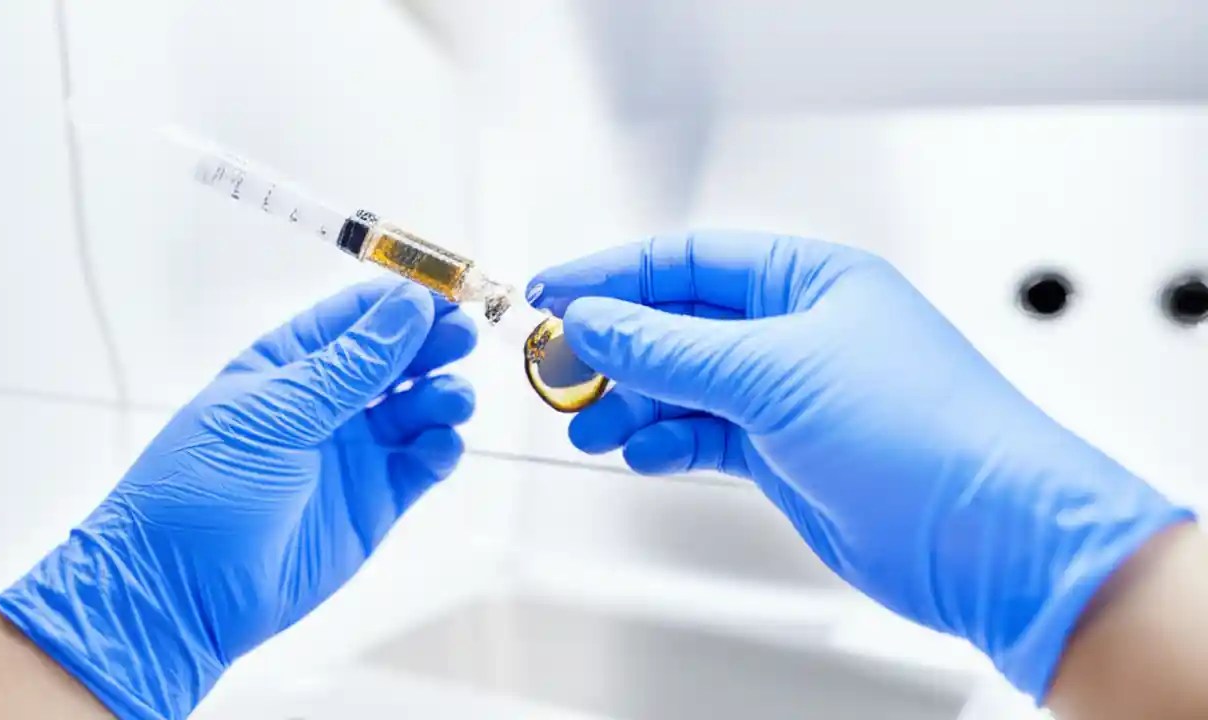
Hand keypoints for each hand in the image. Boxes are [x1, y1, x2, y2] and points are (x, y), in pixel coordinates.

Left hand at [0, 278, 476, 718]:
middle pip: (397, 358)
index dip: (402, 301)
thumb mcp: (273, 413)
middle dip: (433, 343)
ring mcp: (354, 452)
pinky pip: (423, 462)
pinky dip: (441, 448)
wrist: (180, 596)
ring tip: (453, 398)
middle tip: (463, 336)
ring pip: (418, 408)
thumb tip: (409, 306)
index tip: (445, 292)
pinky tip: (441, 443)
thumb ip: (349, 365)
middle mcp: (327, 403)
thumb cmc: (203, 489)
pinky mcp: (375, 502)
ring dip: (443, 395)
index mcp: (289, 365)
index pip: (356, 316)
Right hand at [530, 232, 1190, 700]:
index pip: (687, 261)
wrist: (988, 537)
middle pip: (679, 324)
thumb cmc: (922, 433)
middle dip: (614, 347)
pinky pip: (707, 436)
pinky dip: (668, 442)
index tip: (552, 295)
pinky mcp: (789, 453)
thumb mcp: (774, 372)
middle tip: (557, 372)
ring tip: (588, 426)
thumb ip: (671, 349)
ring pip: (686, 385)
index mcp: (809, 280)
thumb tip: (596, 321)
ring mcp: (793, 394)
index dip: (612, 276)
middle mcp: (799, 331)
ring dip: (631, 403)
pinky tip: (643, 452)